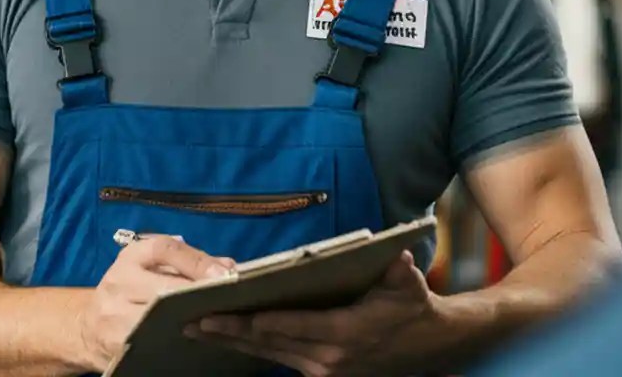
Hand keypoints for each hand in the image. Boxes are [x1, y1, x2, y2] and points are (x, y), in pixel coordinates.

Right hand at [78, 235, 235, 371]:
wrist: (90, 327)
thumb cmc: (131, 290)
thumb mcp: (152, 267)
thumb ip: (190, 263)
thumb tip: (230, 266)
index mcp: (130, 257)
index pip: (163, 249)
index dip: (196, 261)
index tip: (225, 274)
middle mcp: (118, 282)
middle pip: (163, 288)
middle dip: (198, 294)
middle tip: (228, 300)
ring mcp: (114, 315)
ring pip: (158, 318)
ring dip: (190, 319)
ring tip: (215, 319)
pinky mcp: (116, 344)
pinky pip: (152, 342)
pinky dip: (176, 340)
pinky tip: (196, 339)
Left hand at [186, 251, 437, 376]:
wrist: (431, 345)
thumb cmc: (413, 307)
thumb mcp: (409, 284)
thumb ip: (400, 272)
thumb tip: (397, 256)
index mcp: (345, 332)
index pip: (289, 326)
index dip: (252, 322)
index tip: (220, 314)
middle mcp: (329, 356)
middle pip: (268, 343)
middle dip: (227, 333)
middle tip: (190, 323)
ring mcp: (324, 370)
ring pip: (267, 354)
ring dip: (231, 343)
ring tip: (197, 332)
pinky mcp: (321, 375)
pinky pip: (279, 359)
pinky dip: (251, 349)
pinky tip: (226, 339)